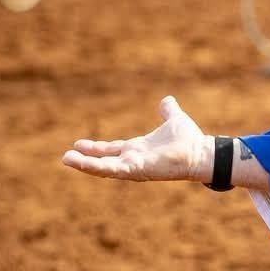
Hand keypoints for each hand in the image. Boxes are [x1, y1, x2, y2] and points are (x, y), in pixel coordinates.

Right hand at [62, 96, 211, 182]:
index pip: (112, 150)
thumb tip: (167, 100)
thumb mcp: (175, 120)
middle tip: (66, 157)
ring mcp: (136, 166)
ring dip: (86, 165)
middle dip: (86, 160)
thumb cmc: (190, 140)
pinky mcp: (139, 170)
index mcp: (139, 149)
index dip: (96, 148)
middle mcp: (135, 159)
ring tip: (66, 159)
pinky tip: (81, 163)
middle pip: (105, 160)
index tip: (78, 144)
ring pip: (105, 168)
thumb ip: (169, 111)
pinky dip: (97, 167)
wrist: (202, 152)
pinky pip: (114, 170)